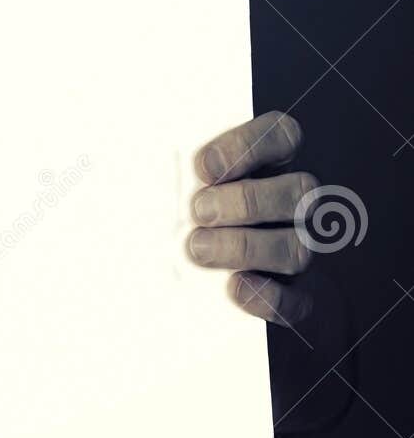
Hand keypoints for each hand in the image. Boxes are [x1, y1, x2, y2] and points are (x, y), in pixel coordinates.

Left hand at [186, 111, 317, 329]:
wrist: (208, 286)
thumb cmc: (185, 219)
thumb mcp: (178, 187)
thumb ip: (172, 174)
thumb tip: (134, 165)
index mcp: (271, 165)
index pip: (283, 136)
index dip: (249, 146)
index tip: (202, 167)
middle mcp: (297, 205)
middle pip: (300, 190)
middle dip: (247, 201)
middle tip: (197, 211)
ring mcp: (303, 252)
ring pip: (299, 246)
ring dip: (247, 247)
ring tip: (198, 249)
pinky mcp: (301, 298)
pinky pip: (299, 301)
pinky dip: (267, 296)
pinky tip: (233, 288)